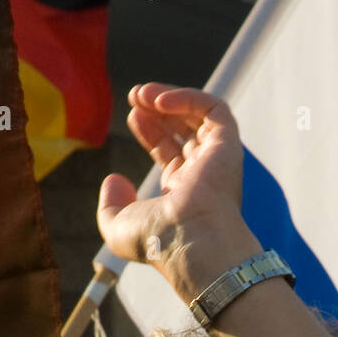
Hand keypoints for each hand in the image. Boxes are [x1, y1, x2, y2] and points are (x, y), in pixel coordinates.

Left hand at [97, 83, 257, 301]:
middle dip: (159, 108)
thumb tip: (115, 180)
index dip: (150, 130)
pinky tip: (159, 101)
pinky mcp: (228, 146)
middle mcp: (203, 174)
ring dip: (169, 97)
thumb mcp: (118, 228)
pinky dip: (187, 98)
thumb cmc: (157, 243)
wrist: (189, 243)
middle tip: (134, 96)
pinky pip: (214, 110)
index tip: (132, 115)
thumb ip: (109, 206)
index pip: (169, 150)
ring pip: (200, 115)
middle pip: (184, 128)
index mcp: (183, 192)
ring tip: (141, 93)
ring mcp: (217, 159)